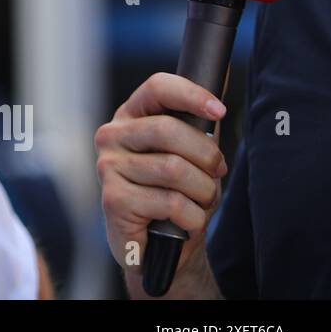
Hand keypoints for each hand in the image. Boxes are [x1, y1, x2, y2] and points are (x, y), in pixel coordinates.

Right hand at [95, 72, 227, 298]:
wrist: (162, 247)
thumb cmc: (177, 195)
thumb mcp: (193, 156)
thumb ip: (200, 125)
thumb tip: (222, 83)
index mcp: (131, 117)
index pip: (157, 88)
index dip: (191, 95)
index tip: (219, 111)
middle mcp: (112, 136)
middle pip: (168, 129)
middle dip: (206, 157)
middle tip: (214, 174)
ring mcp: (108, 167)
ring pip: (174, 168)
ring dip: (202, 192)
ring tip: (197, 202)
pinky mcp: (113, 198)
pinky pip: (171, 202)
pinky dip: (191, 217)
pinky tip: (183, 221)